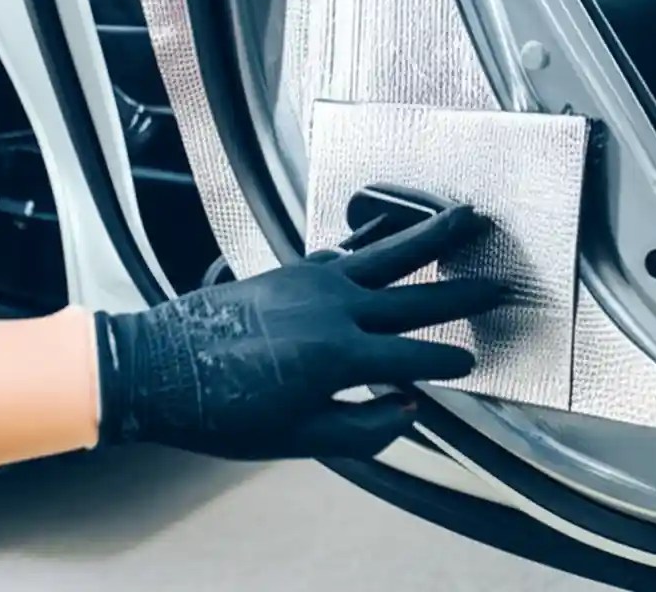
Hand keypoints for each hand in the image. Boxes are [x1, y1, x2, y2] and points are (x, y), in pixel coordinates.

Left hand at [95, 205, 501, 459]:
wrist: (156, 367)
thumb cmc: (221, 412)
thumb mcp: (297, 439)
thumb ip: (363, 429)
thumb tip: (409, 409)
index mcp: (340, 357)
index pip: (415, 357)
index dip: (449, 361)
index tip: (473, 362)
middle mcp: (335, 309)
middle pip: (415, 296)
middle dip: (463, 291)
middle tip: (499, 280)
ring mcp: (314, 281)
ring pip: (388, 254)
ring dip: (432, 235)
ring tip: (467, 216)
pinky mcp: (293, 269)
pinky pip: (348, 250)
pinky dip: (377, 238)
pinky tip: (392, 229)